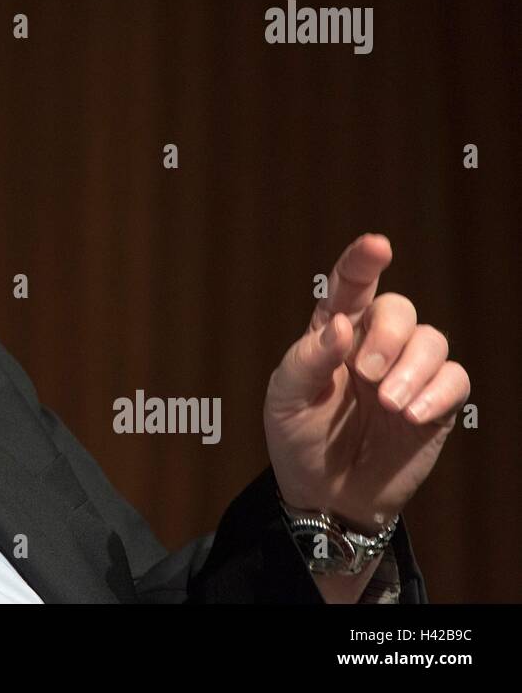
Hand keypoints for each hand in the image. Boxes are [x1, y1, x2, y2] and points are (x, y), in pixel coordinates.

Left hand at [264, 234, 469, 536]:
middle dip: (387, 334)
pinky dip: (438, 392)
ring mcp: (407, 372)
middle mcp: (374, 343)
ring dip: (412, 368)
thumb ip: (308, 358)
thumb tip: (341, 325)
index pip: (350, 285)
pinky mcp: (436, 403)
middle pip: (398, 309)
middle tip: (365, 374)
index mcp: (332, 331)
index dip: (363, 261)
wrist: (325, 493)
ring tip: (388, 404)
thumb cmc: (297, 436)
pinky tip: (412, 416)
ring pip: (432, 340)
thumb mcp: (284, 398)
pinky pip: (455, 378)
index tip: (376, 245)